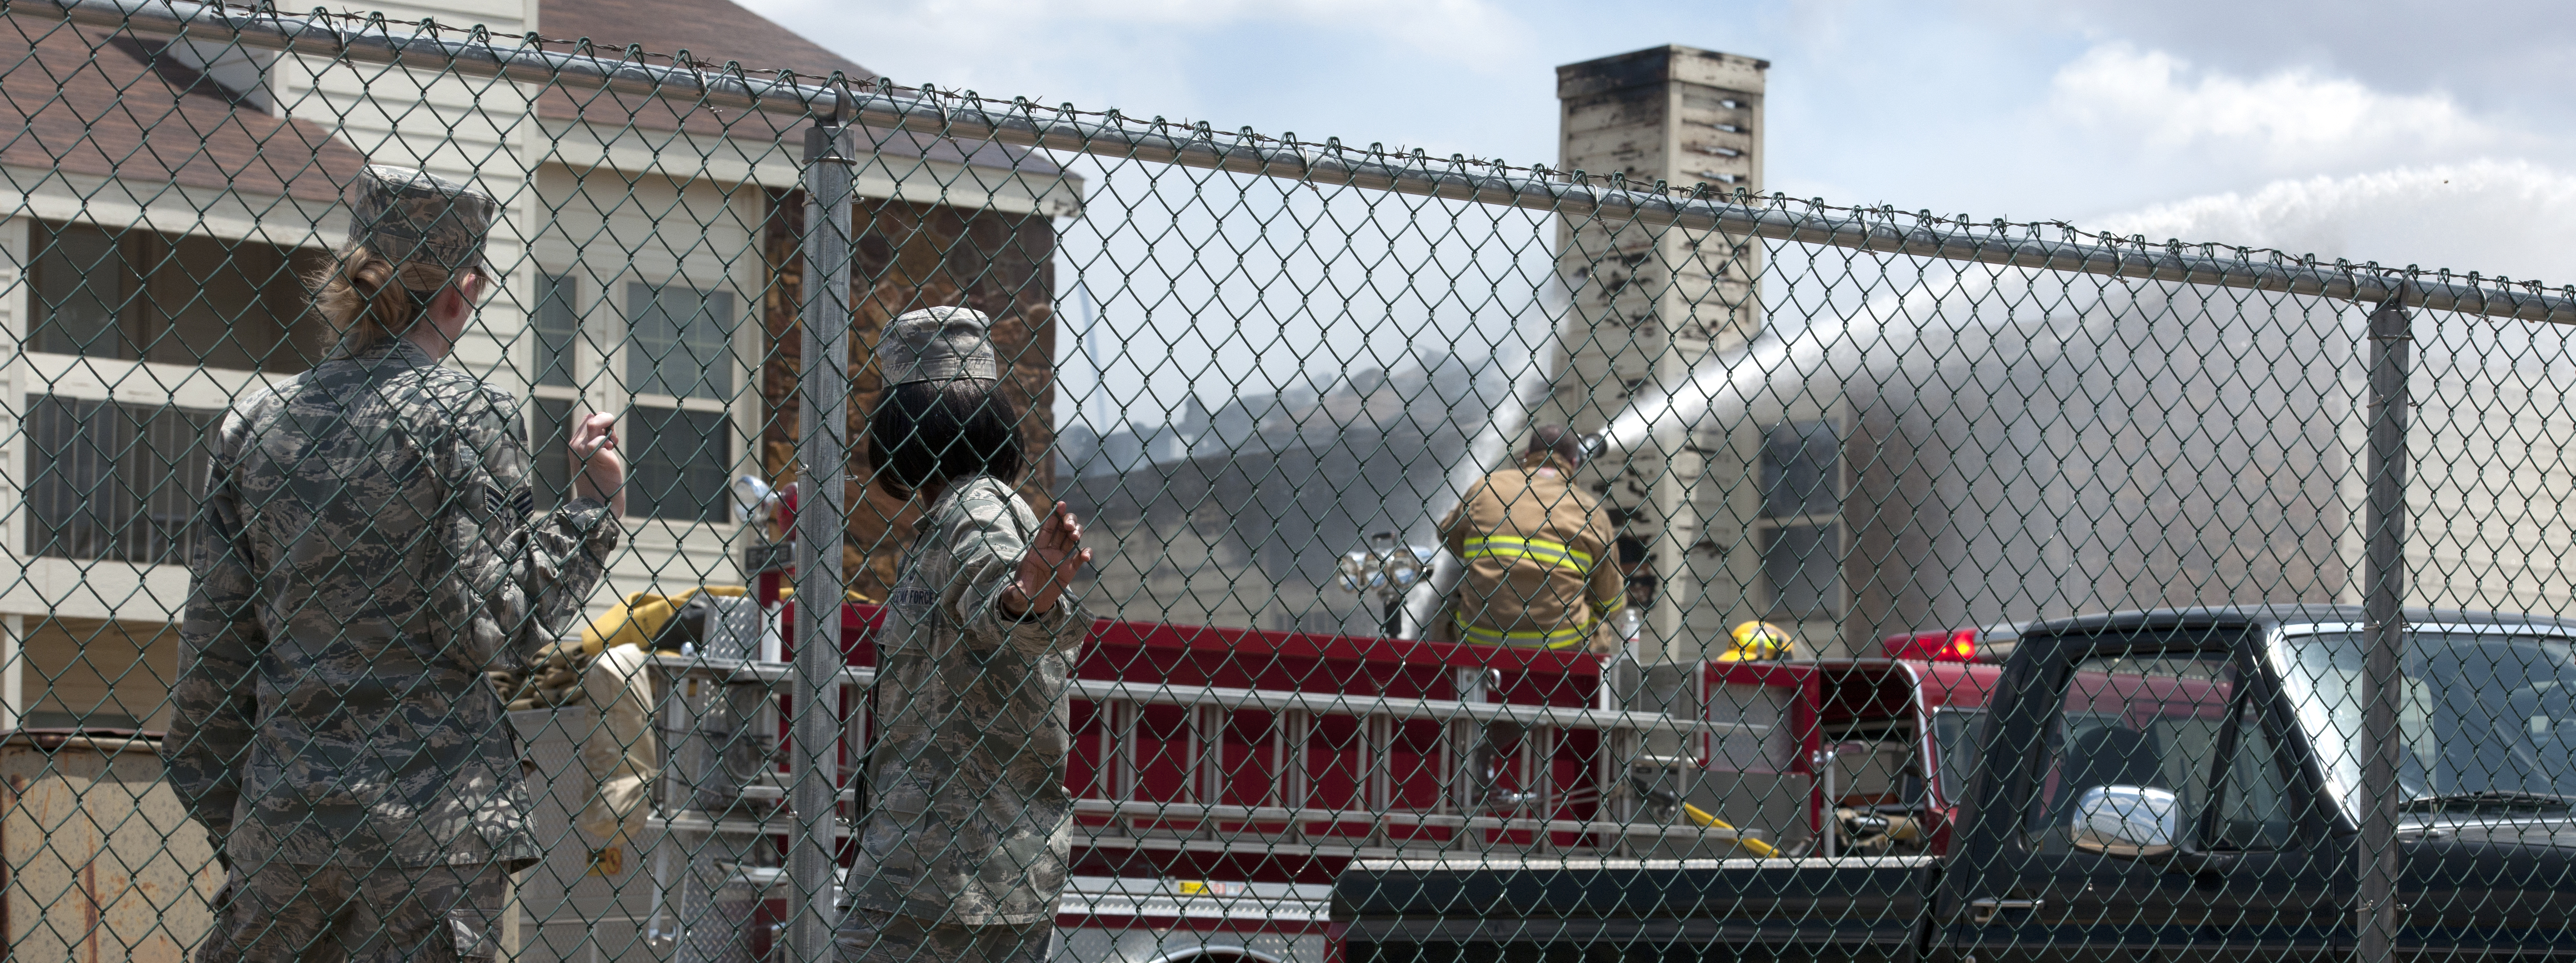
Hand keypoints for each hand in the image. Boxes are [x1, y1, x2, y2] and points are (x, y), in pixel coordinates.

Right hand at [569, 412, 626, 515]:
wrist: (598, 505)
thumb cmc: (599, 482)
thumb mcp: (594, 458)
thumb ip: (597, 443)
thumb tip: (607, 428)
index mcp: (574, 445)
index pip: (588, 419)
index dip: (601, 424)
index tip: (608, 439)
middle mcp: (575, 445)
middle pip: (592, 417)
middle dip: (606, 423)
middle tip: (612, 441)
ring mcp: (583, 451)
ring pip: (594, 421)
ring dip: (609, 429)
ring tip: (612, 444)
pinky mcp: (595, 457)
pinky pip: (600, 439)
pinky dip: (609, 440)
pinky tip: (611, 452)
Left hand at [1000, 501, 1090, 615]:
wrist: (1030, 605)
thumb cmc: (1020, 595)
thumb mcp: (1015, 595)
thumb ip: (1015, 592)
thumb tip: (1013, 594)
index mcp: (1036, 550)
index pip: (1046, 529)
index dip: (1053, 516)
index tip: (1060, 505)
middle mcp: (1049, 551)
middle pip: (1061, 529)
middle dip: (1067, 521)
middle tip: (1068, 526)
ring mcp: (1060, 560)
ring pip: (1071, 539)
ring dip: (1076, 533)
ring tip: (1075, 536)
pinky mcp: (1069, 570)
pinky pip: (1079, 558)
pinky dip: (1085, 554)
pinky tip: (1086, 556)